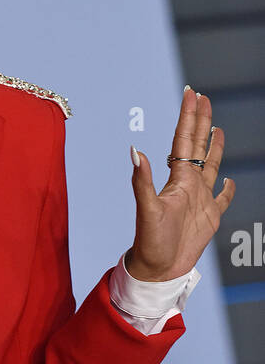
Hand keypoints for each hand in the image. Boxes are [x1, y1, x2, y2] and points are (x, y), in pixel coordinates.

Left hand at [125, 88, 234, 280]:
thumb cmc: (149, 242)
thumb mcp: (147, 209)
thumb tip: (134, 150)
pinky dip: (227, 189)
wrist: (157, 270)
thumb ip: (142, 181)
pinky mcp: (210, 218)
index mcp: (177, 180)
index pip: (183, 140)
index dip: (188, 116)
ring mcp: (200, 201)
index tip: (191, 93)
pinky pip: (222, 199)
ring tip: (217, 129)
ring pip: (211, 166)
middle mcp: (189, 185)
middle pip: (197, 146)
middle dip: (201, 121)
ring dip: (214, 147)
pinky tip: (229, 181)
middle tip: (203, 97)